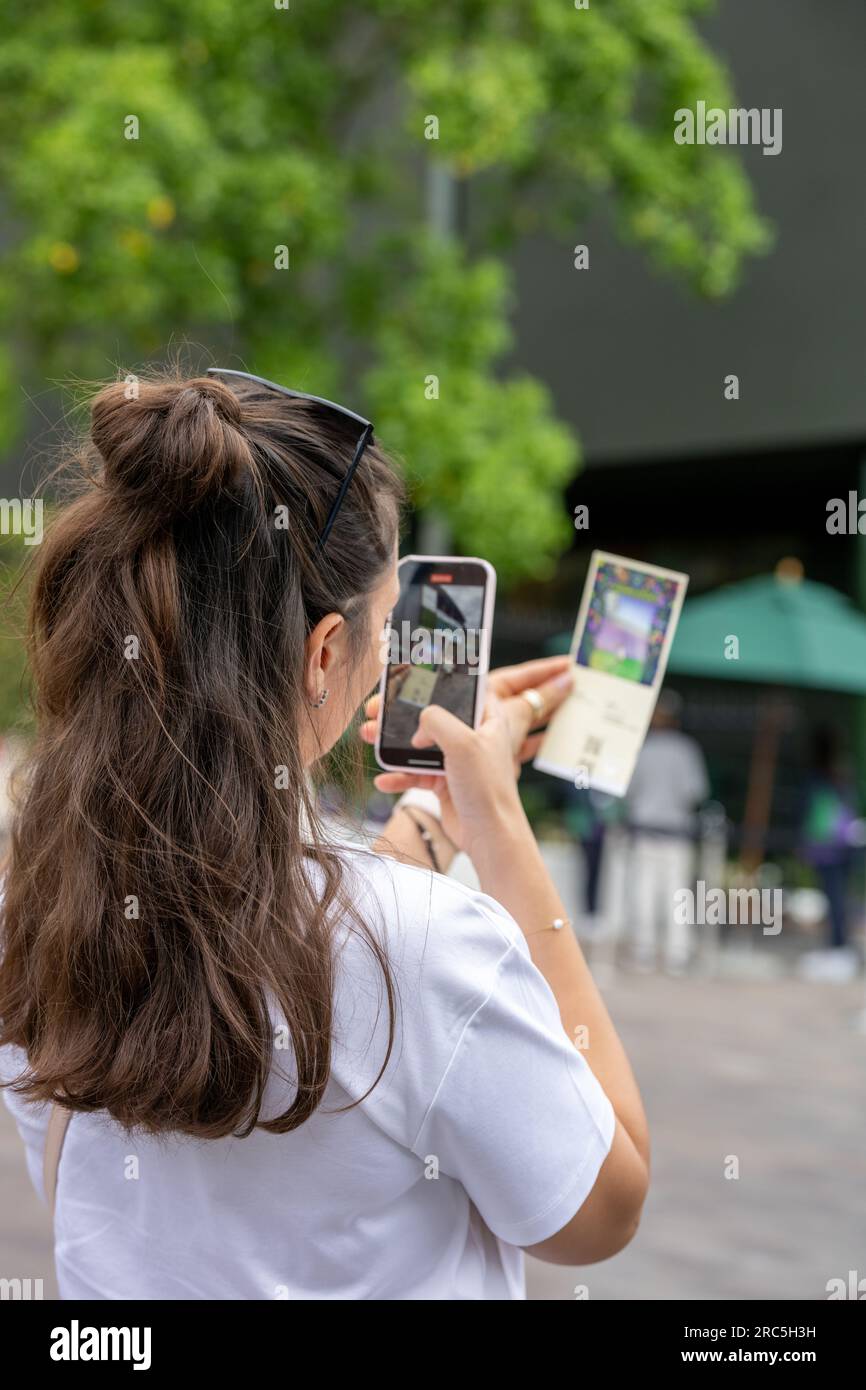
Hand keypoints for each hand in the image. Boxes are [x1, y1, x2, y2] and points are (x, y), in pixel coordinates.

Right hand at [360, 656, 574, 852]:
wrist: (490, 837)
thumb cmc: (487, 789)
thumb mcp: (462, 742)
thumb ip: (436, 720)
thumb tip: (418, 722)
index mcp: (486, 720)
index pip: (465, 688)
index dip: (440, 679)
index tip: (413, 673)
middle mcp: (472, 737)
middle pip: (432, 716)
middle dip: (401, 713)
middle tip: (376, 709)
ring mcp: (457, 761)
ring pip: (419, 745)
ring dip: (392, 743)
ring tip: (368, 738)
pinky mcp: (445, 783)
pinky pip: (415, 774)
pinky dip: (398, 776)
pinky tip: (382, 779)